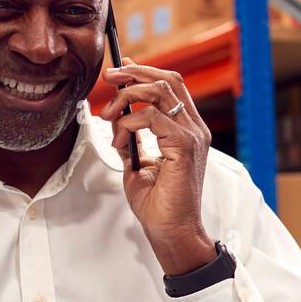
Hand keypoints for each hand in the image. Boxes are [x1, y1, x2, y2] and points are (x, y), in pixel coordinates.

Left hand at [99, 58, 216, 275]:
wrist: (171, 231)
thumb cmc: (158, 204)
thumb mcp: (138, 164)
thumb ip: (131, 139)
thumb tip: (115, 119)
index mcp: (187, 129)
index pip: (171, 86)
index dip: (144, 71)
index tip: (119, 70)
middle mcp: (194, 128)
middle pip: (167, 79)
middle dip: (134, 72)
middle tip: (108, 77)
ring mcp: (192, 135)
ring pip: (159, 91)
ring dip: (126, 97)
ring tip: (107, 116)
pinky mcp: (185, 146)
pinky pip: (151, 118)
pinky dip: (128, 124)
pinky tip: (119, 143)